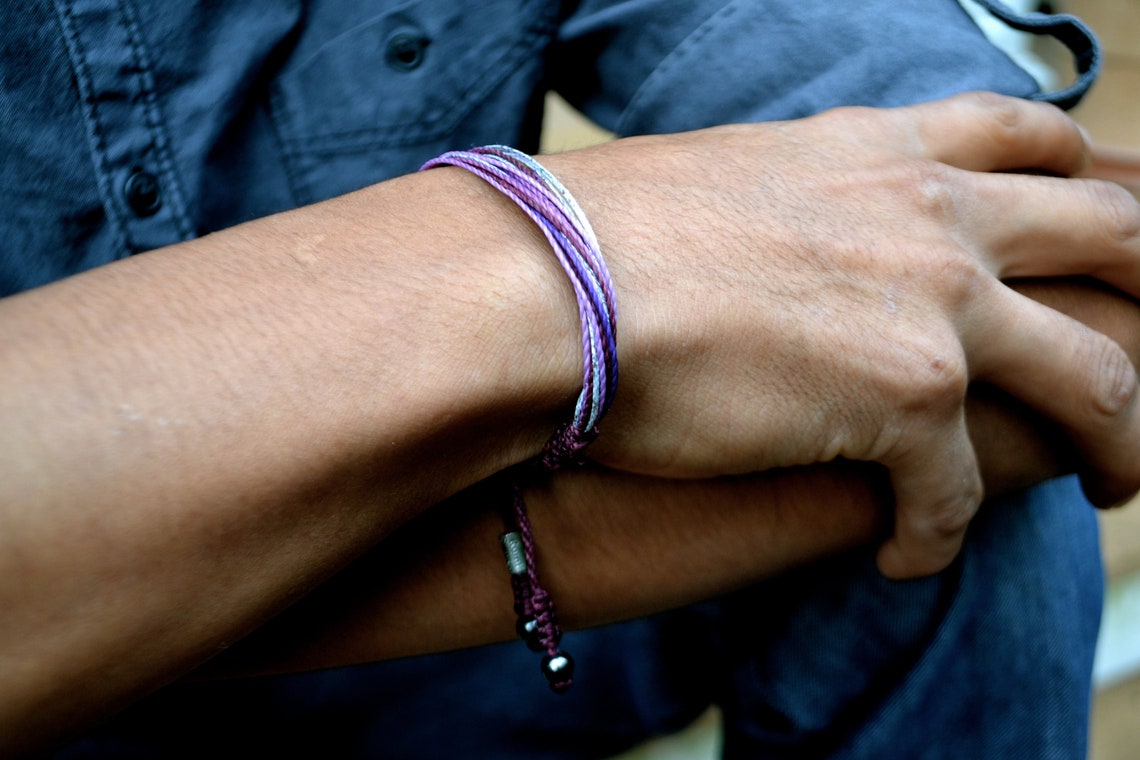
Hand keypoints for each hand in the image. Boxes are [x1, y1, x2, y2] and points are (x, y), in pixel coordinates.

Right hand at [542, 92, 1139, 577]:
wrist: (553, 285)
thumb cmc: (601, 239)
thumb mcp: (726, 181)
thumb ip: (799, 199)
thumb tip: (787, 232)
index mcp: (882, 150)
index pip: (1033, 139)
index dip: (1085, 185)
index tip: (1088, 233)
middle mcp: (933, 213)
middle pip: (1112, 239)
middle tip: (1137, 368)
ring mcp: (936, 301)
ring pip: (1097, 380)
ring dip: (1116, 442)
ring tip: (1106, 483)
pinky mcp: (908, 398)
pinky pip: (959, 491)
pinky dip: (940, 531)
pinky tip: (907, 552)